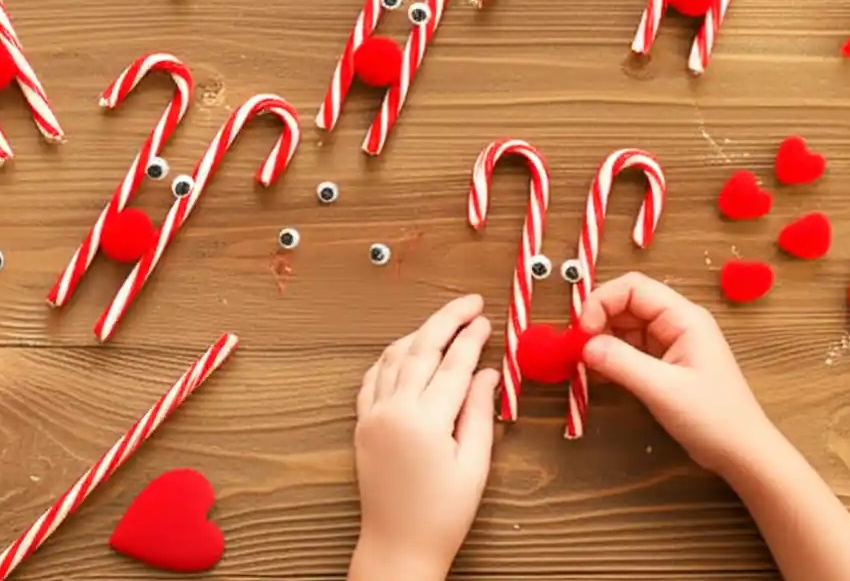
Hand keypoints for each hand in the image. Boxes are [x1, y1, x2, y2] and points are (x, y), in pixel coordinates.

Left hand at [350, 294, 500, 580]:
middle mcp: (394, 411)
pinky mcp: (362, 426)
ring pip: (394, 358)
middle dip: (447, 320)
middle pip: (422, 349)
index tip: (487, 320)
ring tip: (443, 323)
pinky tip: (406, 352)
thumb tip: (487, 373)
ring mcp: (373, 416)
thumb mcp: (474, 464)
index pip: (454, 364)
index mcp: (426, 421)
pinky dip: (390, 358)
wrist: (398, 547)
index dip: (473, 338)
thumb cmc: (442, 514)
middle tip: (469, 303)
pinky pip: (373, 379)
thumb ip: (479, 412)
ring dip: (419, 334)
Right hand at [577, 273, 777, 476]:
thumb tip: (584, 345)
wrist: (741, 453)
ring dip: (600, 341)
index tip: (582, 331)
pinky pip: (629, 351)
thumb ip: (622, 363)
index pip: (633, 288)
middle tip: (576, 350)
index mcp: (683, 318)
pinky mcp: (664, 365)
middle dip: (597, 321)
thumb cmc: (713, 418)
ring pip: (624, 328)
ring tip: (583, 365)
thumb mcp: (663, 389)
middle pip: (626, 304)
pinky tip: (596, 376)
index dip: (601, 301)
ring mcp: (670, 344)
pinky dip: (610, 359)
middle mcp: (676, 324)